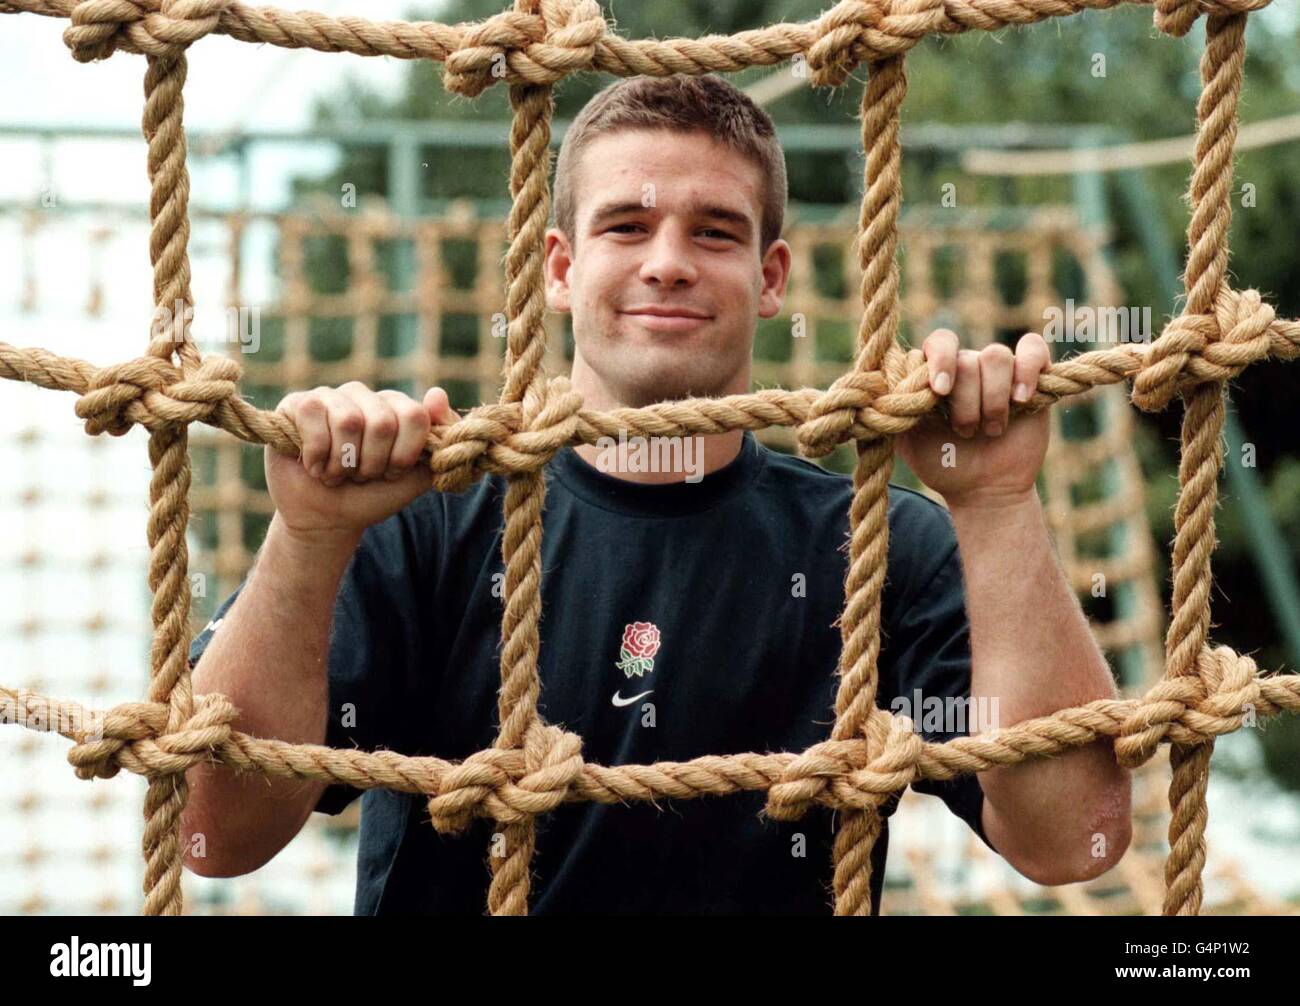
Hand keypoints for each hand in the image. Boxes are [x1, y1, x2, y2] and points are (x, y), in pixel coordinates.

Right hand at [266, 382, 460, 541]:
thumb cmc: (372, 495)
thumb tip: (437, 394)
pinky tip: (314, 466)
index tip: (392, 472)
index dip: (403, 454)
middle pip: (382, 422)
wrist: (326, 519)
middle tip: (361, 475)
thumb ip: (438, 442)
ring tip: (338, 472)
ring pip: (348, 421)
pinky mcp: (299, 403)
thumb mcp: (415, 476)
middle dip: (371, 464)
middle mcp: (366, 395)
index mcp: (397, 408)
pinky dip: (316, 456)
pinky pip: (314, 418)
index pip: (415, 416)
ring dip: (343, 464)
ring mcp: (332, 396)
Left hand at [895, 330, 1050, 507]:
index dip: (939, 362)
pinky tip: (1020, 399)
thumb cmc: (943, 464)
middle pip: (966, 357)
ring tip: (991, 430)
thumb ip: (893, 411)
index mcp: (935, 375)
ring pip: (996, 356)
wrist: (983, 490)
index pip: (936, 345)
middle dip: (966, 398)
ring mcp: (997, 371)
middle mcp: (965, 367)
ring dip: (992, 398)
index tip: (940, 391)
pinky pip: (1033, 350)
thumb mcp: (908, 442)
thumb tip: (878, 387)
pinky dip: (1028, 370)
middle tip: (964, 431)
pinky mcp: (1030, 377)